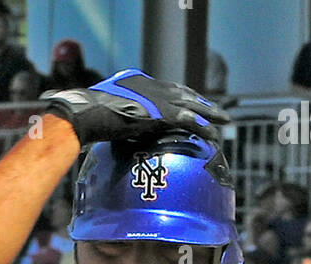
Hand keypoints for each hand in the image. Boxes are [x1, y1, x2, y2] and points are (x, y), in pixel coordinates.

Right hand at [43, 68, 228, 144]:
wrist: (86, 114)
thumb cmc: (87, 118)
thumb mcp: (103, 114)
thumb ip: (116, 117)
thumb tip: (113, 132)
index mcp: (137, 82)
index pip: (166, 88)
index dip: (182, 97)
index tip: (194, 104)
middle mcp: (151, 85)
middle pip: (182, 93)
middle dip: (201, 102)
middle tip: (216, 109)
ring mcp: (157, 97)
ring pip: (191, 104)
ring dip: (209, 113)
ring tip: (224, 120)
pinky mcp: (160, 113)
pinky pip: (188, 121)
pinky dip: (203, 127)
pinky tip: (213, 135)